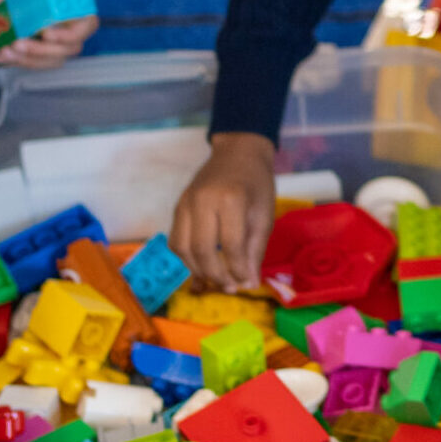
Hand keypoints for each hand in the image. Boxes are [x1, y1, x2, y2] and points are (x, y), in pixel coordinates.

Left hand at [0, 0, 96, 68]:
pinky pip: (36, 60)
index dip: (70, 34)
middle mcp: (72, 24)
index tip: (45, 33)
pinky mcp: (41, 45)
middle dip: (42, 51)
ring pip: (52, 59)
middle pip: (69, 48)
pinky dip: (17, 61)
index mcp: (77, 2)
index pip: (87, 25)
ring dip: (29, 60)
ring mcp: (57, 38)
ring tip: (4, 53)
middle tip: (17, 45)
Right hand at [171, 132, 276, 291]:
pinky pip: (175, 239)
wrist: (238, 153)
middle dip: (215, 275)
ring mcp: (185, 203)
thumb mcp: (265, 214)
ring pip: (181, 247)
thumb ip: (255, 249)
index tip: (245, 283)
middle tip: (230, 288)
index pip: (230, 244)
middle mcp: (202, 201)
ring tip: (216, 281)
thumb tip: (249, 282)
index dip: (237, 269)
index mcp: (230, 199)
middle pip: (200, 249)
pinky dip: (186, 258)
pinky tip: (202, 266)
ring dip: (197, 270)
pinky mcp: (177, 207)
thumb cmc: (256, 184)